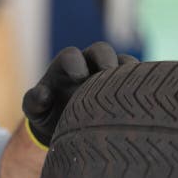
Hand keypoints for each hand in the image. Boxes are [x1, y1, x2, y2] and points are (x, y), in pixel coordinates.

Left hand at [22, 42, 136, 146]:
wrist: (62, 127)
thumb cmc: (46, 114)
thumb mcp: (34, 110)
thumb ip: (33, 101)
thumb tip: (43, 94)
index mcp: (65, 66)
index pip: (71, 55)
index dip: (76, 62)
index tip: (79, 77)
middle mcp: (89, 65)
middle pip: (101, 50)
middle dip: (106, 59)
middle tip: (109, 72)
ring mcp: (108, 74)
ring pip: (124, 63)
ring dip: (128, 72)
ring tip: (131, 86)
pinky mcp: (126, 86)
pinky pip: (139, 79)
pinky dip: (142, 85)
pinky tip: (144, 98)